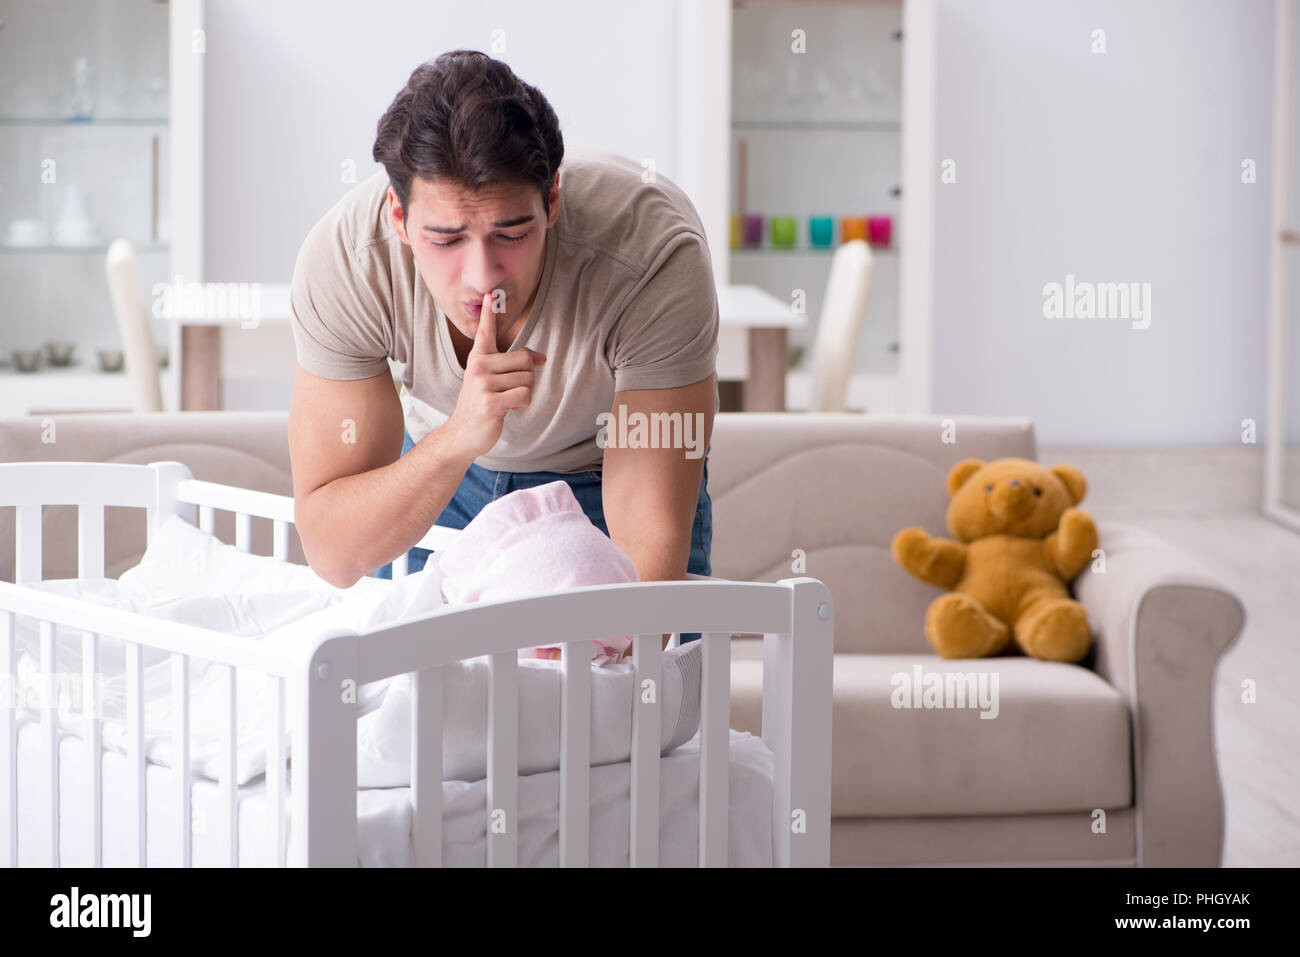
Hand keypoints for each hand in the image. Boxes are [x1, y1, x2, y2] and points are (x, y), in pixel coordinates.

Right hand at [444, 291, 545, 459]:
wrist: (463, 433)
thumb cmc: (482, 403)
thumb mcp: (493, 380)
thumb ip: (514, 366)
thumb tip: (541, 358)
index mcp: (478, 358)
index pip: (485, 331)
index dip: (488, 313)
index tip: (490, 294)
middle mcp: (479, 367)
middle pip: (525, 360)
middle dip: (526, 377)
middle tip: (510, 390)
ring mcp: (483, 384)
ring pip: (527, 380)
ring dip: (524, 393)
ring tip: (506, 400)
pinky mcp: (491, 402)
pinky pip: (524, 396)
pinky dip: (523, 405)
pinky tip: (508, 409)